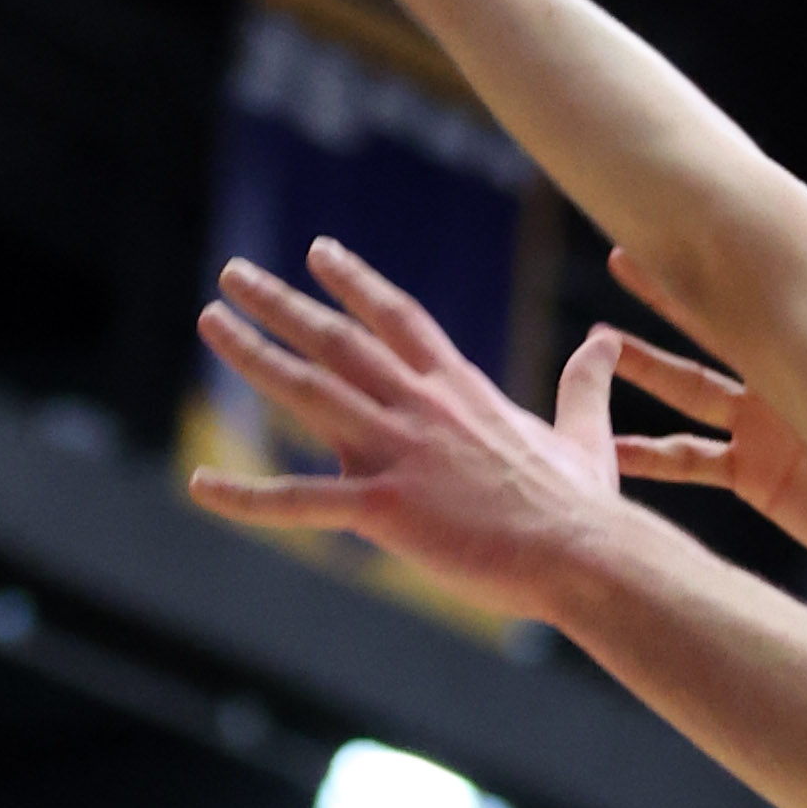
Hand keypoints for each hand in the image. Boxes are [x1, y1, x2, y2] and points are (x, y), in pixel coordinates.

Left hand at [189, 240, 624, 619]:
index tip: (318, 252)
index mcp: (463, 390)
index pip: (398, 319)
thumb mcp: (586, 433)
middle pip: (338, 339)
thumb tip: (607, 338)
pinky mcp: (385, 508)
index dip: (354, 283)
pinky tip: (199, 488)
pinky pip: (302, 500)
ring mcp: (400, 453)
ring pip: (309, 391)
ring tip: (211, 321)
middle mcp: (422, 408)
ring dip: (253, 354)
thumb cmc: (587, 507)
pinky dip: (247, 498)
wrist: (587, 555)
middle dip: (281, 302)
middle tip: (233, 273)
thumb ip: (584, 383)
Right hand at [603, 258, 806, 578]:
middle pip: (710, 327)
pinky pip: (691, 461)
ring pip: (689, 392)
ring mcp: (763, 429)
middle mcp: (781, 381)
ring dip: (644, 373)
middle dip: (664, 294)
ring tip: (594, 356)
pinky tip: (610, 449)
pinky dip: (650, 457)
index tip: (680, 226)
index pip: (750, 293)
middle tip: (621, 257)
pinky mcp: (755, 476)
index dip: (717, 263)